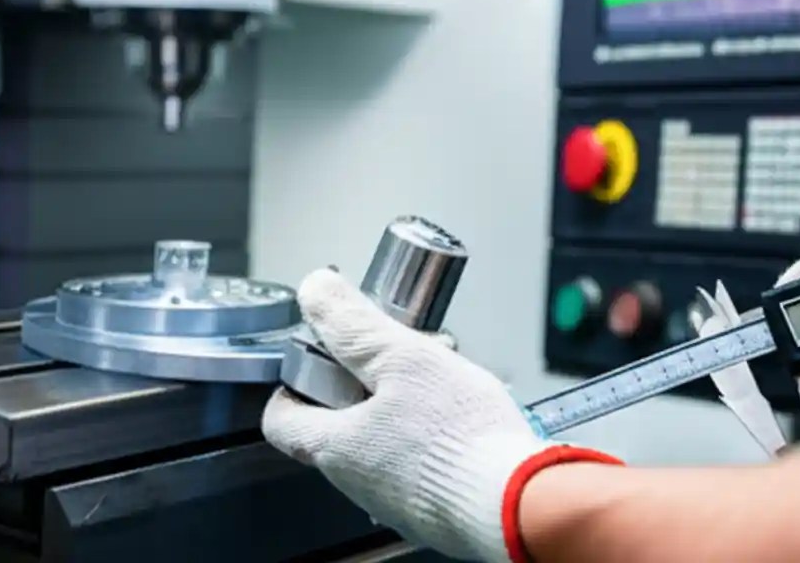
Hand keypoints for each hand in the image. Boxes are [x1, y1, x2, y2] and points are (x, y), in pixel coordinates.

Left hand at [262, 269, 620, 561]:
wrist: (518, 502)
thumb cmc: (460, 437)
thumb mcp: (403, 358)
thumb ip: (354, 325)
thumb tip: (316, 291)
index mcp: (336, 448)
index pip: (281, 420)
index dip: (291, 384)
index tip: (313, 360)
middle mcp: (358, 484)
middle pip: (337, 427)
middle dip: (363, 388)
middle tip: (395, 361)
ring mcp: (397, 501)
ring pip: (383, 445)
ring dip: (403, 411)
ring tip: (442, 387)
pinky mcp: (436, 508)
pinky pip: (421, 465)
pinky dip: (434, 438)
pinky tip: (464, 422)